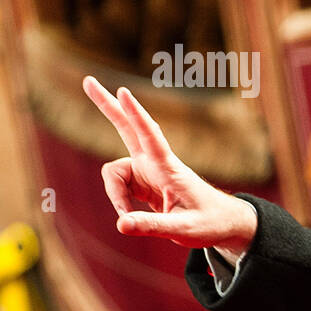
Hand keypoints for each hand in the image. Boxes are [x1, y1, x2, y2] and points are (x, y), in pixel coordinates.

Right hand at [83, 76, 257, 252]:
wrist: (223, 223)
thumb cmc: (210, 223)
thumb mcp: (184, 230)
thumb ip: (153, 226)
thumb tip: (121, 224)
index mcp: (169, 168)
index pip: (151, 135)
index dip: (136, 114)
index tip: (124, 92)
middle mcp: (155, 163)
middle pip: (127, 128)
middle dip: (107, 107)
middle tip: (88, 81)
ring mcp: (147, 171)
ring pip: (113, 174)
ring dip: (115, 197)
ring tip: (129, 219)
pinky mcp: (143, 181)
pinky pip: (119, 186)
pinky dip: (119, 202)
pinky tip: (129, 215)